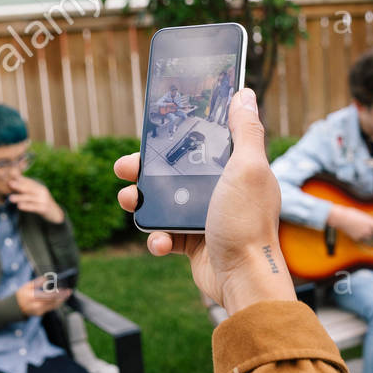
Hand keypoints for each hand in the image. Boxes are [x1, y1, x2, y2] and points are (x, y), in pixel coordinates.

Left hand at [8, 174, 63, 223]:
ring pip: (30, 198)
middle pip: (29, 188)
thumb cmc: (41, 203)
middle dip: (19, 185)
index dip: (19, 178)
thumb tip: (12, 182)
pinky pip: (34, 207)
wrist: (55, 214)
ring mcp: (44, 200)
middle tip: (9, 184)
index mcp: (39, 187)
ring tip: (11, 198)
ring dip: (20, 198)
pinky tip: (19, 206)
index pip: (28, 181)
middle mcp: (42, 192)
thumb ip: (25, 189)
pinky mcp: (44, 208)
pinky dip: (26, 206)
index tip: (10, 175)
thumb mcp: (35, 194)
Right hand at [15, 279, 67, 316]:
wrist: (15, 307)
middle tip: (69, 291)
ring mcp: (38, 311)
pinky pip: (50, 308)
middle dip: (62, 296)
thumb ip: (37, 282)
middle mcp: (36, 306)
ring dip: (61, 300)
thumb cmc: (22, 294)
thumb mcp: (27, 286)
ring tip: (67, 294)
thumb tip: (47, 278)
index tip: (64, 288)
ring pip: (53, 306)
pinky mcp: (40, 314)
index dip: (58, 293)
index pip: (49, 295)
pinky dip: (56, 303)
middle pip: (53, 301)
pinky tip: (61, 298)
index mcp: (33, 297)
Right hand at [114, 89, 296, 315]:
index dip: (175, 135)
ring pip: (163, 202)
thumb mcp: (249, 168)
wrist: (243, 277)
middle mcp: (220, 190)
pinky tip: (161, 243)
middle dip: (144, 170)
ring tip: (131, 202)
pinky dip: (158, 238)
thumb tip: (244, 94)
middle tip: (124, 169)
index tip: (151, 132)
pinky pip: (165, 234)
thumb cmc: (247, 222)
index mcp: (235, 168)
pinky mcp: (193, 242)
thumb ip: (246, 131)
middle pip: (174, 171)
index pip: (201, 143)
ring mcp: (205, 217)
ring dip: (142, 202)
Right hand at [326, 205, 372, 242]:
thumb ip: (369, 220)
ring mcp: (363, 234)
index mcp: (371, 221)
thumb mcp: (362, 215)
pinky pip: (360, 239)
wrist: (341, 218)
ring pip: (368, 237)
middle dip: (372, 232)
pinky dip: (359, 236)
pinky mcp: (356, 238)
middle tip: (367, 228)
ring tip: (360, 229)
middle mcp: (369, 229)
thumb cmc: (350, 214)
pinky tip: (355, 231)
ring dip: (366, 234)